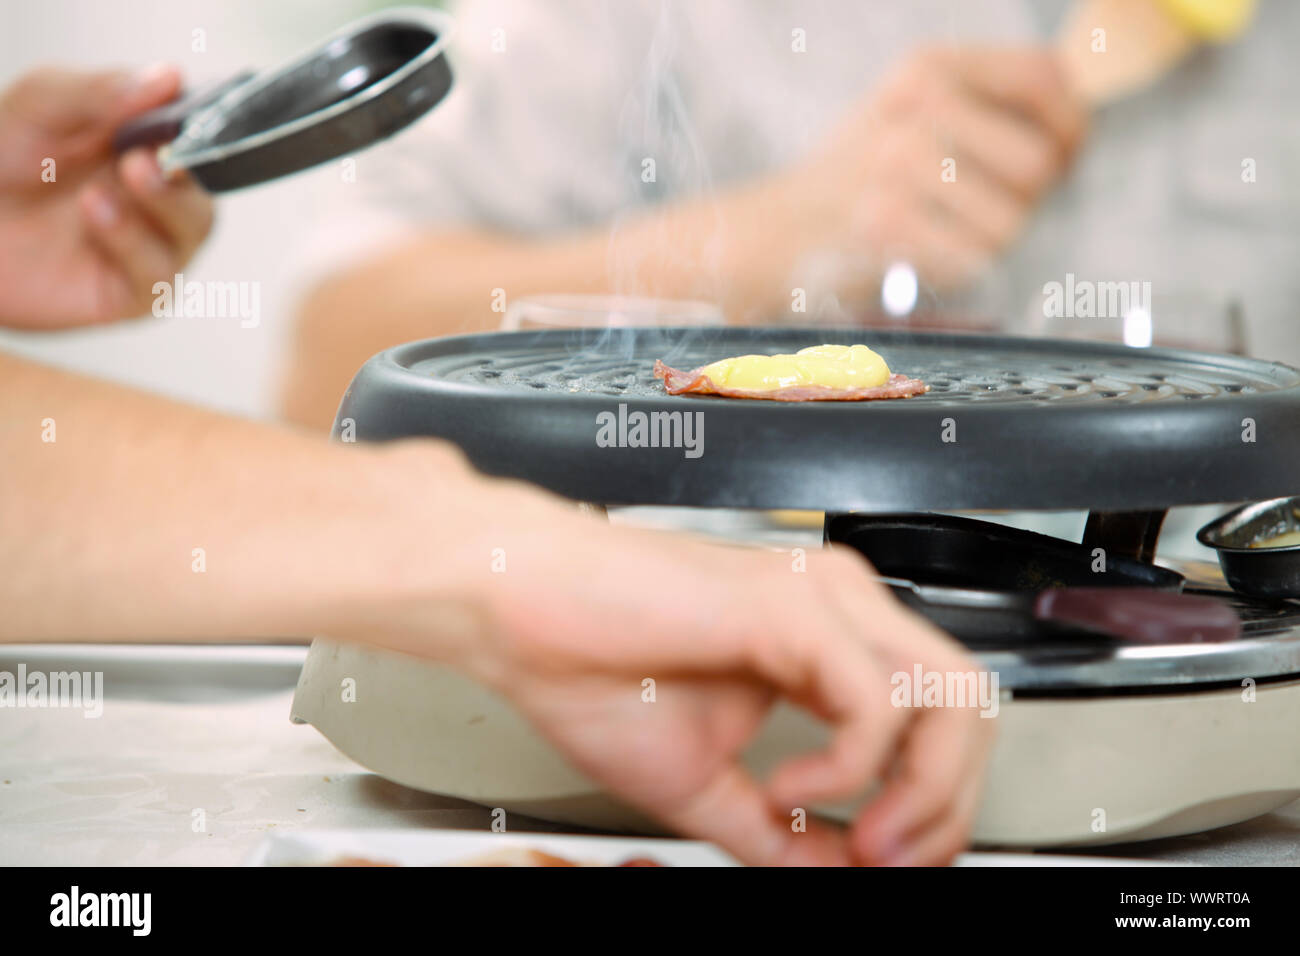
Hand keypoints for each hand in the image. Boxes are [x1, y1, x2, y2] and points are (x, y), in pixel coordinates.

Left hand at [0, 66, 213, 328]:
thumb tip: (168, 76)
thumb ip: (102, 92)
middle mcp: (158, 195)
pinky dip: (133, 242)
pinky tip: (97, 214)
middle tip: (145, 157)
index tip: (183, 114)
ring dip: (164, 203)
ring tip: (114, 183)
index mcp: (148, 145)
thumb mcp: (41, 106)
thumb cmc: (2, 163)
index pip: (200, 132)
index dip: (203, 124)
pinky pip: (158, 274)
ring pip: (195, 227)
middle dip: (186, 170)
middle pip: (206, 183)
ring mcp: (151, 244)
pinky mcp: (132, 292)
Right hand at [374, 462, 995, 866]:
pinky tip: (786, 790)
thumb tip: (835, 873)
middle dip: (950, 805)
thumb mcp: (701, 782)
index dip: (939, 805)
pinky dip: (846, 770)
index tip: (889, 863)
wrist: (517, 609)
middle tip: (891, 863)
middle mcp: (838, 609)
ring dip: (924, 792)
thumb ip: (777, 831)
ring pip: (950, 695)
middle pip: (970, 705)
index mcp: (825, 641)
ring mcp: (822, 600)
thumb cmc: (588, 665)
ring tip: (862, 844)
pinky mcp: (793, 607)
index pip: (938, 717)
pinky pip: (875, 702)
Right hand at [774, 46, 1086, 300]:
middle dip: (1029, 197)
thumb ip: (990, 100)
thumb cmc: (861, 177)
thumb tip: (1079, 117)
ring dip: (988, 240)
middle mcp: (915, 107)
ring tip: (943, 231)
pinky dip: (956, 269)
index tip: (1057, 154)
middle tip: (987, 205)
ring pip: (1012, 222)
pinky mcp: (885, 228)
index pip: (1046, 79)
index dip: (1069, 125)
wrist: (776, 230)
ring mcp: (897, 167)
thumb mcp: (913, 109)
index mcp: (928, 67)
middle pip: (1039, 163)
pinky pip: (973, 261)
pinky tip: (921, 255)